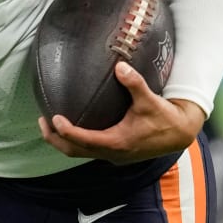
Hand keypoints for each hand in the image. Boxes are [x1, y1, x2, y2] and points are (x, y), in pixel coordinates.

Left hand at [38, 61, 204, 164]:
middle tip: (42, 122)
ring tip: (50, 124)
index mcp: (117, 142)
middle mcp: (112, 153)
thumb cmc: (164, 117)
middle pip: (74, 151)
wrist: (180, 134)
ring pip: (81, 153)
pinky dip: (76, 142)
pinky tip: (72, 127)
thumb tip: (120, 66)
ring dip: (63, 141)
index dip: (66, 131)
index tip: (53, 118)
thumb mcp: (150, 99)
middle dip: (55, 139)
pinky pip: (89, 151)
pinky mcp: (116, 154)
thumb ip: (134, 83)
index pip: (83, 140)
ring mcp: (113, 156)